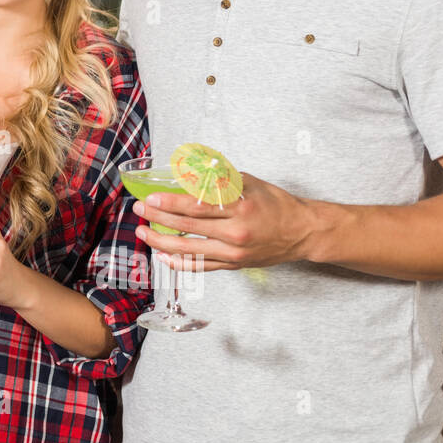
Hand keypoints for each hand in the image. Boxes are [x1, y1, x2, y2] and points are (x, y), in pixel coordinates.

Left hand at [132, 172, 315, 270]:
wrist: (303, 232)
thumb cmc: (276, 204)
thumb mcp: (249, 183)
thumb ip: (219, 181)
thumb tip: (188, 174)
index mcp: (239, 209)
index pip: (196, 207)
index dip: (169, 203)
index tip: (150, 198)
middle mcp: (235, 234)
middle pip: (188, 228)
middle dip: (158, 218)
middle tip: (139, 210)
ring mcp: (233, 254)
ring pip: (189, 251)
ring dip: (161, 242)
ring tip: (143, 233)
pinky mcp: (234, 266)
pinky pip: (201, 267)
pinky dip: (179, 263)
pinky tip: (162, 256)